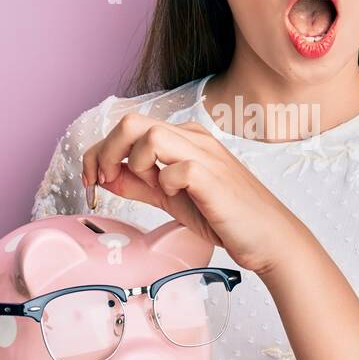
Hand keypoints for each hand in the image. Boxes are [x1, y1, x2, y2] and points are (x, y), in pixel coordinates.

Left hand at [81, 113, 307, 274]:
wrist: (267, 238)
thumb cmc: (224, 217)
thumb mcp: (171, 197)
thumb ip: (140, 184)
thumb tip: (105, 177)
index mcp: (183, 139)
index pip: (129, 128)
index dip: (98, 151)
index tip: (91, 179)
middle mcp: (193, 139)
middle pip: (133, 122)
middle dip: (106, 150)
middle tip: (103, 180)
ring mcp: (205, 155)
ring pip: (151, 135)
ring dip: (135, 163)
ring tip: (147, 188)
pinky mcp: (213, 177)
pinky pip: (176, 167)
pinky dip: (166, 183)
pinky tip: (175, 196)